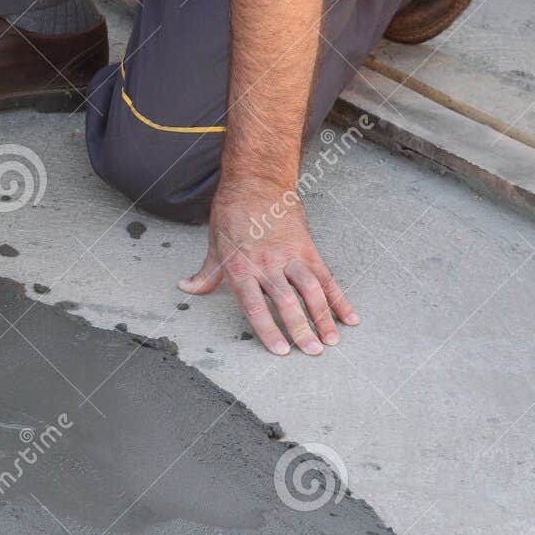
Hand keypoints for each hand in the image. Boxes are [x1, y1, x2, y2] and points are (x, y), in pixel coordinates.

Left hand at [178, 181, 357, 355]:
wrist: (256, 182)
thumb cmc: (231, 213)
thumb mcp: (214, 245)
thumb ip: (206, 274)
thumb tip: (186, 288)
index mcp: (241, 268)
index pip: (255, 305)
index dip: (267, 330)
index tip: (280, 351)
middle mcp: (267, 264)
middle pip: (287, 302)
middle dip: (300, 329)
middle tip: (311, 352)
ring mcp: (290, 255)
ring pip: (310, 291)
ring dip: (323, 317)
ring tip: (331, 341)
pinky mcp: (307, 248)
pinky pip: (326, 277)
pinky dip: (338, 298)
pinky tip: (348, 317)